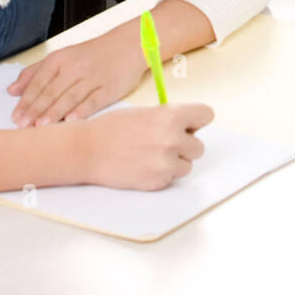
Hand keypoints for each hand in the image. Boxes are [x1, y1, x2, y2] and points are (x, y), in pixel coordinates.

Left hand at [8, 28, 145, 125]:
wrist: (128, 45)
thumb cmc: (92, 54)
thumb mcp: (62, 57)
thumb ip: (36, 72)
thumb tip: (12, 90)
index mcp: (61, 59)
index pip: (39, 81)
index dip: (26, 100)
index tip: (15, 116)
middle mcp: (75, 67)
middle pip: (52, 91)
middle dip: (36, 109)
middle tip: (22, 125)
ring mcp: (92, 78)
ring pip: (70, 97)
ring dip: (54, 112)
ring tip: (40, 126)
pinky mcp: (108, 88)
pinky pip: (93, 100)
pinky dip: (82, 110)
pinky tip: (71, 120)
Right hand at [81, 104, 213, 190]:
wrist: (88, 150)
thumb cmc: (113, 127)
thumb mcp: (146, 113)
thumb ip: (169, 118)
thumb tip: (188, 125)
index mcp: (172, 116)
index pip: (206, 115)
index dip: (197, 120)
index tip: (189, 124)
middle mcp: (173, 139)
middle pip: (199, 146)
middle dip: (185, 145)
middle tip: (164, 142)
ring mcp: (166, 163)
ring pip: (187, 165)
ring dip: (175, 161)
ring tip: (151, 155)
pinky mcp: (158, 182)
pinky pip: (171, 178)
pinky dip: (161, 174)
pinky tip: (143, 165)